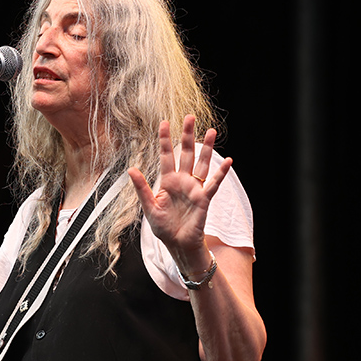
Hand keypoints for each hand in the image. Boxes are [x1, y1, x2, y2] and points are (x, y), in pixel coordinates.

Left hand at [127, 115, 232, 273]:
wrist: (177, 243)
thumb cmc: (163, 227)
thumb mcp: (149, 207)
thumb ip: (141, 188)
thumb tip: (131, 169)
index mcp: (167, 181)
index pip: (166, 155)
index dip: (165, 139)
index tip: (165, 122)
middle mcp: (182, 181)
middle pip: (186, 154)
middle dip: (188, 136)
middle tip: (190, 117)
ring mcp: (194, 189)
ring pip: (202, 163)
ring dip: (207, 148)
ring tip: (211, 131)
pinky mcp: (204, 199)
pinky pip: (213, 184)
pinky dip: (221, 173)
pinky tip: (228, 161)